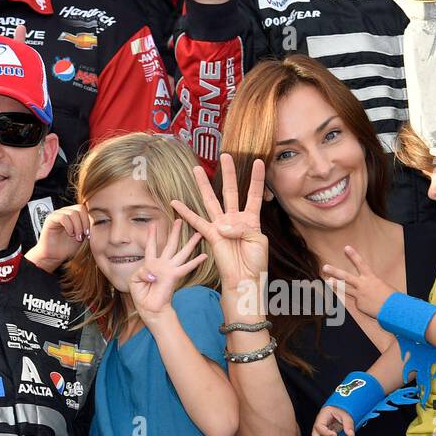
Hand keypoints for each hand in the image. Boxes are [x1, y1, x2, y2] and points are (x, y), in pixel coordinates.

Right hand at [27, 205, 91, 273]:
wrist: (54, 256)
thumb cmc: (68, 248)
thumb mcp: (83, 236)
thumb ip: (89, 227)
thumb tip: (99, 221)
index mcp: (74, 215)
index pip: (85, 209)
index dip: (89, 220)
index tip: (90, 234)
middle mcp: (66, 212)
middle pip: (80, 208)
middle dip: (85, 223)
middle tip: (85, 235)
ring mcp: (58, 214)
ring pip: (73, 213)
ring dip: (78, 226)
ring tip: (77, 237)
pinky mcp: (50, 219)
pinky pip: (63, 217)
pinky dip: (69, 226)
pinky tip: (70, 234)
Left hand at [129, 219, 207, 319]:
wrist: (149, 309)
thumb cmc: (141, 296)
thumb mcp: (134, 280)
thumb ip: (141, 271)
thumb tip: (154, 272)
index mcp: (150, 264)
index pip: (150, 247)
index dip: (151, 236)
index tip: (152, 224)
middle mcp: (162, 264)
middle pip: (169, 245)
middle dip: (175, 232)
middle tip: (179, 220)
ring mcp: (169, 269)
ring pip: (181, 252)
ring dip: (190, 243)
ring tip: (197, 233)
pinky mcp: (174, 276)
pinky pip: (186, 267)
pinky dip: (195, 261)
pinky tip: (204, 255)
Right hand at [171, 154, 267, 290]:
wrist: (245, 280)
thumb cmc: (255, 262)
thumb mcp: (258, 240)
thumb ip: (243, 227)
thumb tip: (223, 225)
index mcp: (251, 220)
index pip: (254, 194)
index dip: (257, 179)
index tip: (260, 161)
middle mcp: (235, 219)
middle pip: (231, 191)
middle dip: (228, 173)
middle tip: (225, 155)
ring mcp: (222, 226)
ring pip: (212, 201)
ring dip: (204, 185)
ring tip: (197, 169)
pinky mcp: (211, 235)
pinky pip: (197, 221)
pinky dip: (186, 212)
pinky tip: (175, 202)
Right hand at [311, 405, 354, 435]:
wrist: (341, 408)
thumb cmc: (341, 409)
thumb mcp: (345, 414)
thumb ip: (348, 424)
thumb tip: (351, 434)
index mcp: (322, 417)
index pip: (320, 426)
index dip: (326, 432)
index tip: (335, 435)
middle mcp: (321, 424)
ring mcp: (325, 430)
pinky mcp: (329, 435)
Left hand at [321, 246, 395, 318]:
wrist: (394, 309)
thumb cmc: (391, 297)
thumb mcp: (382, 286)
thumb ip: (371, 285)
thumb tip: (363, 290)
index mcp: (372, 278)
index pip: (361, 263)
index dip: (353, 255)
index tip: (346, 247)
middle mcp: (363, 285)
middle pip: (346, 277)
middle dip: (334, 271)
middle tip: (325, 267)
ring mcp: (360, 295)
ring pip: (345, 289)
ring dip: (335, 284)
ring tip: (327, 281)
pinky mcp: (359, 305)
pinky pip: (360, 302)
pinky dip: (366, 304)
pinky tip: (372, 306)